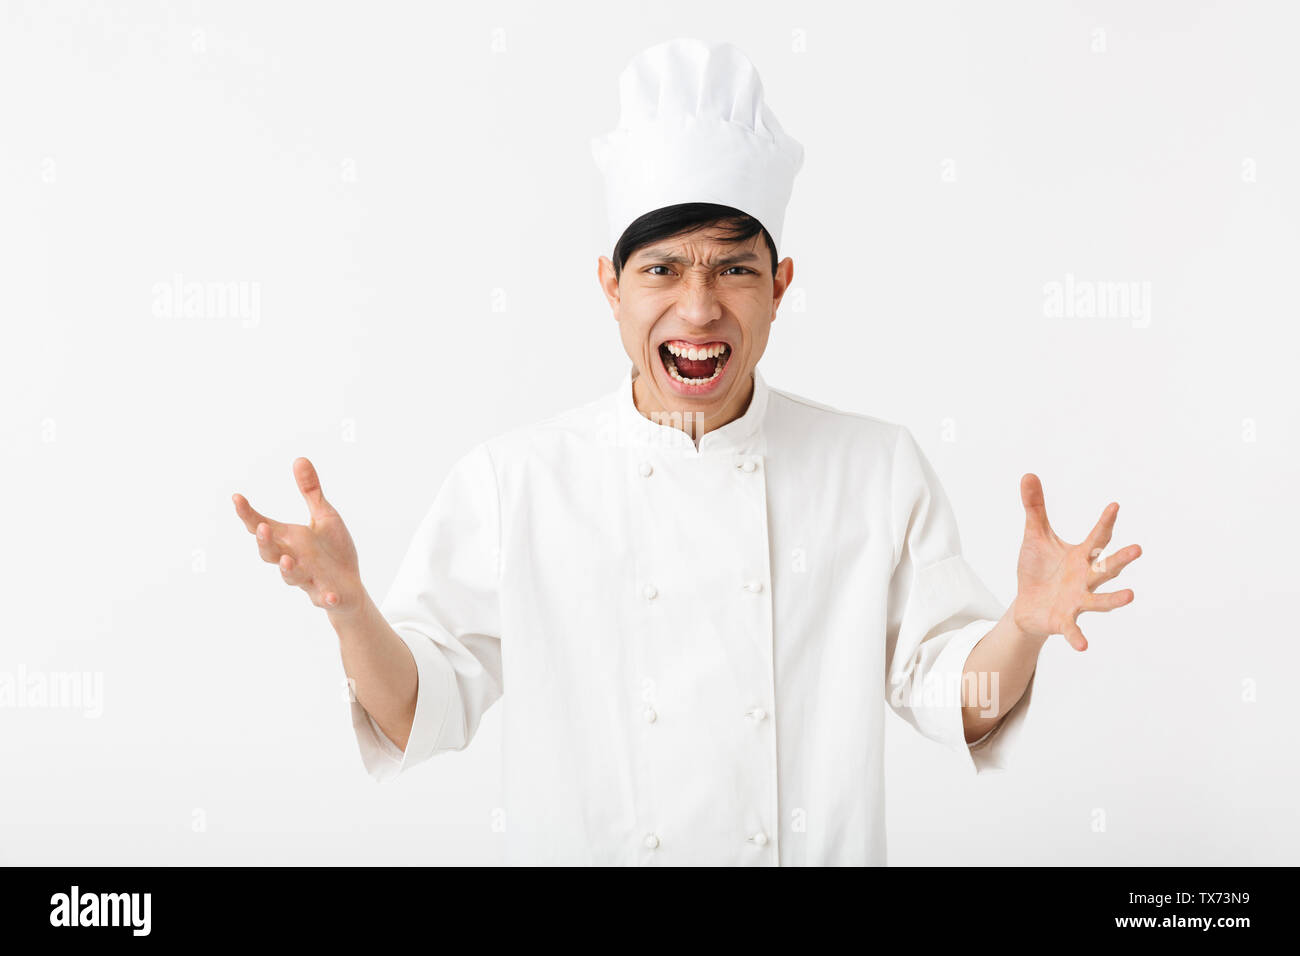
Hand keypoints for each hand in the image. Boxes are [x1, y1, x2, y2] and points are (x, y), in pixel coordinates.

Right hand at [233, 458, 365, 615]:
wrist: (349, 587)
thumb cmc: (332, 551)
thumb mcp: (324, 517)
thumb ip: (311, 492)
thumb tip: (300, 458)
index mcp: (289, 539)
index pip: (262, 526)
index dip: (247, 514)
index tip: (237, 497)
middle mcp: (293, 559)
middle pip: (269, 553)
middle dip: (264, 542)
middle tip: (262, 528)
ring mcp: (308, 579)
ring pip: (291, 577)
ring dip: (288, 569)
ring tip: (287, 560)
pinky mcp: (326, 595)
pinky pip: (324, 599)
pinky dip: (326, 598)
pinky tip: (331, 596)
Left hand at [1013, 473, 1141, 650]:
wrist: (1028, 605)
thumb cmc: (1038, 569)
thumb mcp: (1034, 537)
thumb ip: (1035, 508)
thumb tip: (1028, 475)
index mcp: (1081, 556)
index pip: (1097, 537)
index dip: (1106, 522)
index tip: (1114, 505)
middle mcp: (1085, 579)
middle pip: (1107, 568)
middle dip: (1121, 559)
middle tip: (1138, 549)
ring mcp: (1078, 601)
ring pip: (1100, 601)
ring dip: (1114, 599)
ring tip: (1131, 596)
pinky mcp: (1064, 620)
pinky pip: (1073, 630)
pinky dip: (1078, 637)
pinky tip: (1084, 646)